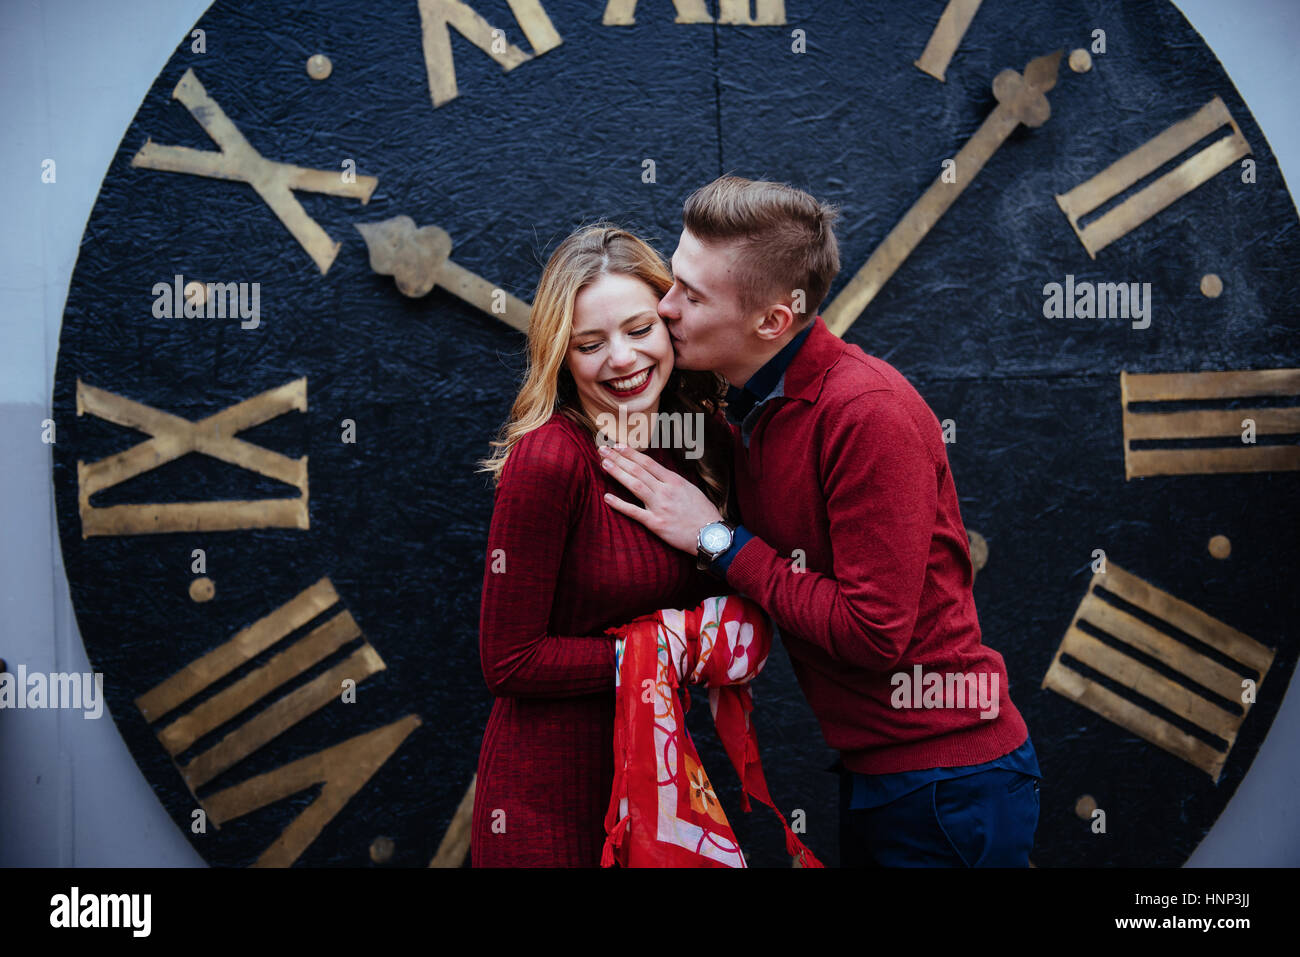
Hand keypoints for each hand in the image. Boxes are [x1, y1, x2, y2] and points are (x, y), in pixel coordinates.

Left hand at [598, 445, 722, 554]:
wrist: (711, 535)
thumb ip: (673, 481)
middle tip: (603, 450)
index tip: (618, 446)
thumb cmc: (703, 513)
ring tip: (604, 464)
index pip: (648, 463)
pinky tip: (607, 497)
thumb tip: (658, 474)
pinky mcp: (656, 523)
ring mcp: (659, 506)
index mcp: (674, 481)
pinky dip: (619, 504)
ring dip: (618, 473)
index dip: (631, 453)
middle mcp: (665, 491)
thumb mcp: (690, 490)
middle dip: (619, 458)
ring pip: (635, 485)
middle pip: (638, 470)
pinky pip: (634, 512)